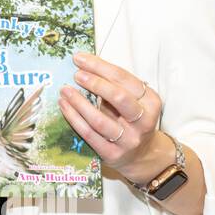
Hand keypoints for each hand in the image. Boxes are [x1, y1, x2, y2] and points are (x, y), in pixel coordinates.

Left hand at [57, 52, 170, 184]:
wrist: (142, 155)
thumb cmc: (132, 120)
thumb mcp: (133, 101)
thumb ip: (115, 86)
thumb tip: (84, 65)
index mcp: (150, 102)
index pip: (125, 79)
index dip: (101, 67)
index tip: (81, 58)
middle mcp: (143, 121)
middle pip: (118, 98)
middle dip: (95, 83)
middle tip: (76, 74)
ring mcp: (128, 140)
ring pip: (100, 120)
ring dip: (79, 102)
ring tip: (65, 90)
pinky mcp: (113, 154)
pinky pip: (90, 134)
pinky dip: (74, 119)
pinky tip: (64, 106)